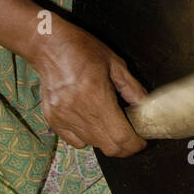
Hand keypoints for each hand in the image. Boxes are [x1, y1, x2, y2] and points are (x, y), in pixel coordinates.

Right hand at [33, 25, 147, 157]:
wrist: (48, 45)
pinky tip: (90, 122)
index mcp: (97, 96)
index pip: (121, 136)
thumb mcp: (114, 63)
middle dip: (124, 148)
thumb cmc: (83, 49)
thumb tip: (145, 106)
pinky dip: (87, 138)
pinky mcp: (53, 120)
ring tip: (111, 125)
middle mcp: (79, 112)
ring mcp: (64, 118)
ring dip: (106, 141)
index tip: (142, 141)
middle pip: (109, 147)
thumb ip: (131, 87)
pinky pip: (75, 141)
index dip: (135, 144)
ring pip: (93, 145)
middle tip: (131, 138)